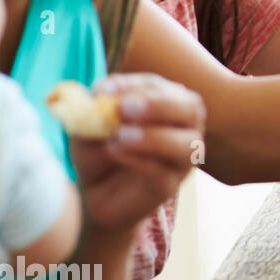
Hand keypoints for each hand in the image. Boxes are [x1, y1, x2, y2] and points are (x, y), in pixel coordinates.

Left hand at [70, 74, 205, 240]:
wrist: (94, 194)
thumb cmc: (97, 152)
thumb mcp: (88, 127)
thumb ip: (94, 113)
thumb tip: (100, 97)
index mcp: (165, 103)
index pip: (159, 87)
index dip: (133, 85)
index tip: (103, 90)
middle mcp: (183, 127)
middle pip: (191, 108)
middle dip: (159, 105)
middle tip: (125, 108)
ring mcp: (181, 158)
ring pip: (187, 144)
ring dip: (154, 136)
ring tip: (120, 136)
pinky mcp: (169, 185)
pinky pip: (164, 171)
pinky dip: (140, 159)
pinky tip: (115, 151)